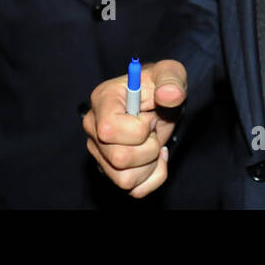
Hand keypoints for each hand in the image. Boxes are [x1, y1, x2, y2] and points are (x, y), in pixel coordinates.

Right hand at [83, 59, 186, 197]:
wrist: (161, 104)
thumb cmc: (160, 86)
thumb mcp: (170, 74)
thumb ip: (171, 80)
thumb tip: (169, 95)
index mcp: (102, 100)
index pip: (109, 130)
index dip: (138, 129)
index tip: (149, 116)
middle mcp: (93, 128)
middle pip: (119, 158)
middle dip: (149, 148)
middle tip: (153, 131)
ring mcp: (99, 152)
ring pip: (125, 180)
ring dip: (151, 164)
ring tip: (153, 143)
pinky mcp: (110, 171)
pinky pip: (133, 190)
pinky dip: (152, 178)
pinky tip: (154, 159)